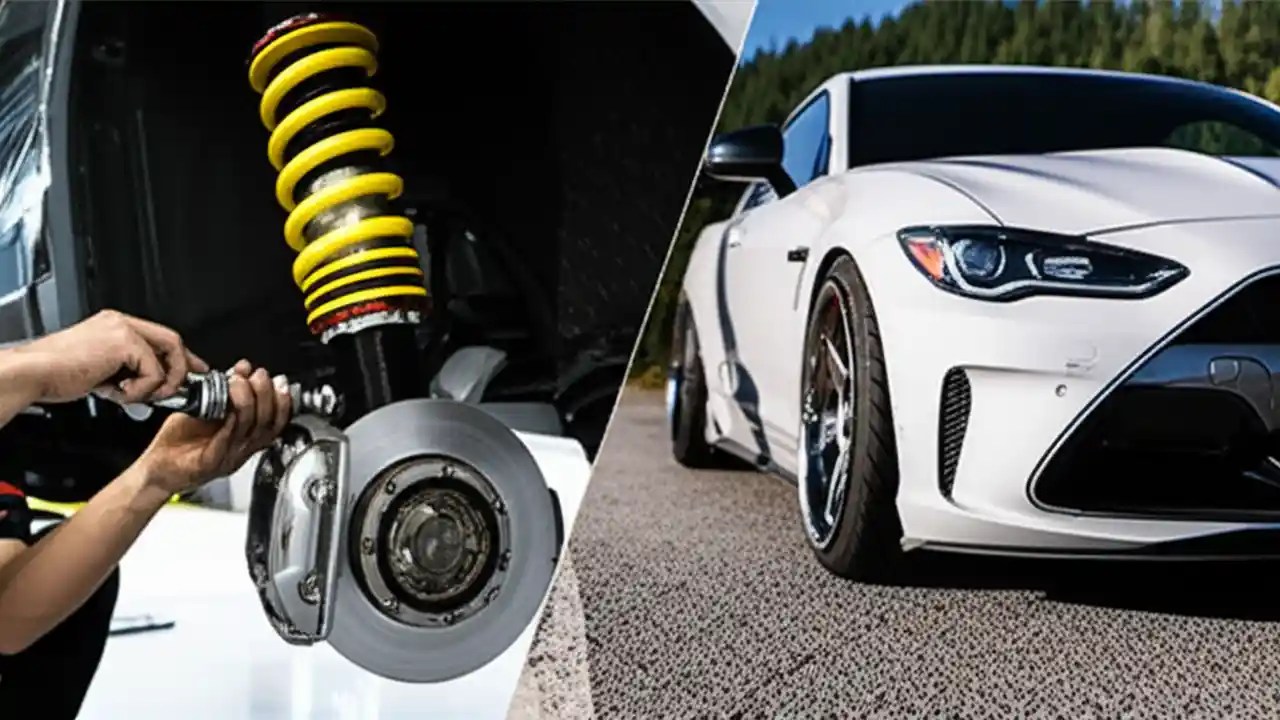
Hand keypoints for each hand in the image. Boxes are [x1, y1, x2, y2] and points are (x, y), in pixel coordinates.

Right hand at [12, 310, 207, 403]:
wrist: (32, 373)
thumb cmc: (54, 375)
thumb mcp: (99, 371)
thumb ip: (125, 372)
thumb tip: (149, 386)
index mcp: (113, 325)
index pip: (160, 337)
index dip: (180, 356)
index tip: (192, 371)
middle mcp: (120, 322)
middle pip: (172, 341)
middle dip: (182, 368)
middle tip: (177, 390)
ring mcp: (123, 329)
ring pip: (167, 356)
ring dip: (158, 384)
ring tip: (132, 394)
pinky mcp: (124, 343)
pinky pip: (153, 371)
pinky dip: (140, 389)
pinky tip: (117, 393)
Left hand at [136, 360, 290, 494]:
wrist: (156, 469)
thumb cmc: (178, 443)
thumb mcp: (205, 409)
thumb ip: (225, 392)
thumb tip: (242, 369)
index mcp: (244, 439)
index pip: (276, 422)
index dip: (283, 401)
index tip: (278, 381)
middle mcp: (240, 450)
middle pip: (267, 424)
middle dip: (266, 395)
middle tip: (258, 376)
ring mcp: (227, 458)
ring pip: (249, 430)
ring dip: (248, 402)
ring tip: (239, 383)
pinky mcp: (209, 464)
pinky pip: (225, 442)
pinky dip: (230, 422)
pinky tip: (228, 407)